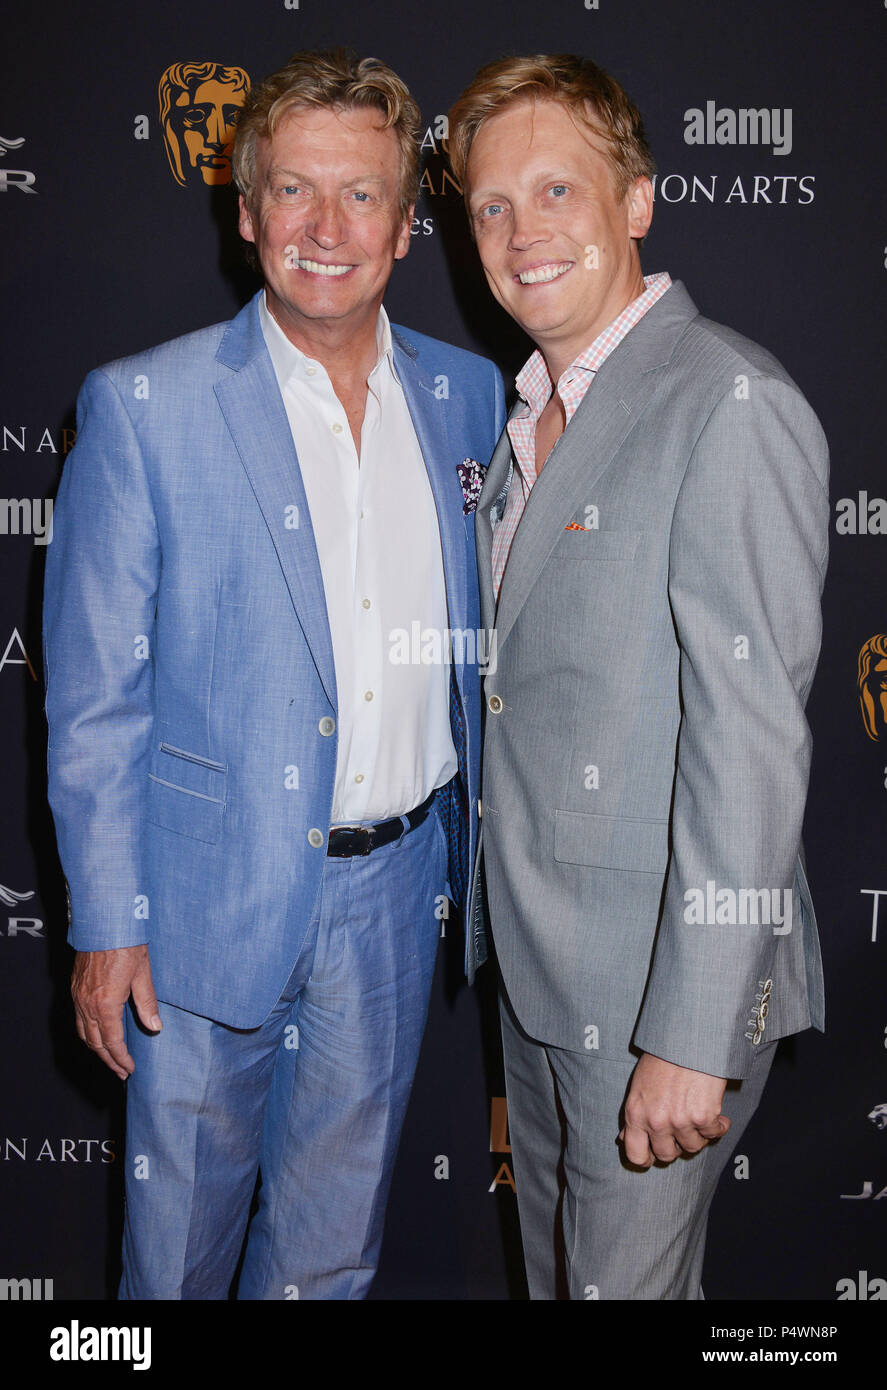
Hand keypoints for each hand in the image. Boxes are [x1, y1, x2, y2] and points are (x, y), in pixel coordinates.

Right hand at [71, 945, 160, 1079]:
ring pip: (84, 1032)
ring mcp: (78, 996)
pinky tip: (97, 1034)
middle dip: (108, 1060)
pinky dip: (87, 1033)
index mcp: (106, 1004)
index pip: (112, 1042)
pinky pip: (78, 1019)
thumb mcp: (143, 974)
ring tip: (110, 1058)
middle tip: (121, 1072)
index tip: (129, 1069)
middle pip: (95, 1042)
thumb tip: (155, 1027)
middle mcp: (87, 1004)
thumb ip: (147, 1003)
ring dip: (96, 1049)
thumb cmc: (126, 944)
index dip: (121, 1059)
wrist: (103, 923)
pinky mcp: (75, 988)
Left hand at [618, 1052, 728, 1167]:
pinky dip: (719, 1127)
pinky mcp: (704, 1117)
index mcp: (635, 1113)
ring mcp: (680, 1121)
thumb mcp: (639, 1084)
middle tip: (682, 1131)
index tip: (654, 1155)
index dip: (646, 1159)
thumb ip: (635, 1113)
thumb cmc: (663, 1056)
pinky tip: (718, 1116)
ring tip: (699, 1117)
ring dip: (698, 1135)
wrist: (688, 1038)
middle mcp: (656, 1122)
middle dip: (675, 1146)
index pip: (635, 1154)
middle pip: (667, 1155)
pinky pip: (714, 1134)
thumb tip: (625, 1137)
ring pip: (692, 1147)